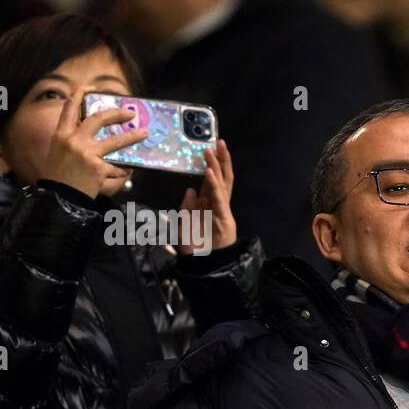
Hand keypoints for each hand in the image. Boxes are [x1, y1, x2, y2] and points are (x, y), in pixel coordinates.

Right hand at [39, 92, 147, 198]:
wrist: (57, 197)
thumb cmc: (57, 176)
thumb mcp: (57, 152)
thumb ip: (70, 140)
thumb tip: (89, 134)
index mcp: (60, 135)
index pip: (69, 109)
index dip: (79, 95)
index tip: (88, 87)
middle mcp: (73, 140)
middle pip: (97, 119)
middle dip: (115, 113)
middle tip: (129, 113)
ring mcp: (86, 153)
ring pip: (115, 141)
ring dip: (132, 136)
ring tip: (144, 133)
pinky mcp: (98, 168)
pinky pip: (116, 167)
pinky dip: (122, 170)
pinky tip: (126, 171)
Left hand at [175, 139, 235, 254]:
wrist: (202, 267)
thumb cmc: (194, 249)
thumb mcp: (184, 224)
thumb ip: (187, 207)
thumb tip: (191, 189)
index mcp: (209, 206)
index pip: (212, 182)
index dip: (212, 165)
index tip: (210, 149)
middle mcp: (218, 206)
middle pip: (223, 179)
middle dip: (222, 160)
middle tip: (219, 141)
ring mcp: (222, 212)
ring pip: (222, 185)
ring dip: (217, 167)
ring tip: (213, 150)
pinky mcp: (223, 220)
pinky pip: (218, 199)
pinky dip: (214, 185)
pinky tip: (209, 172)